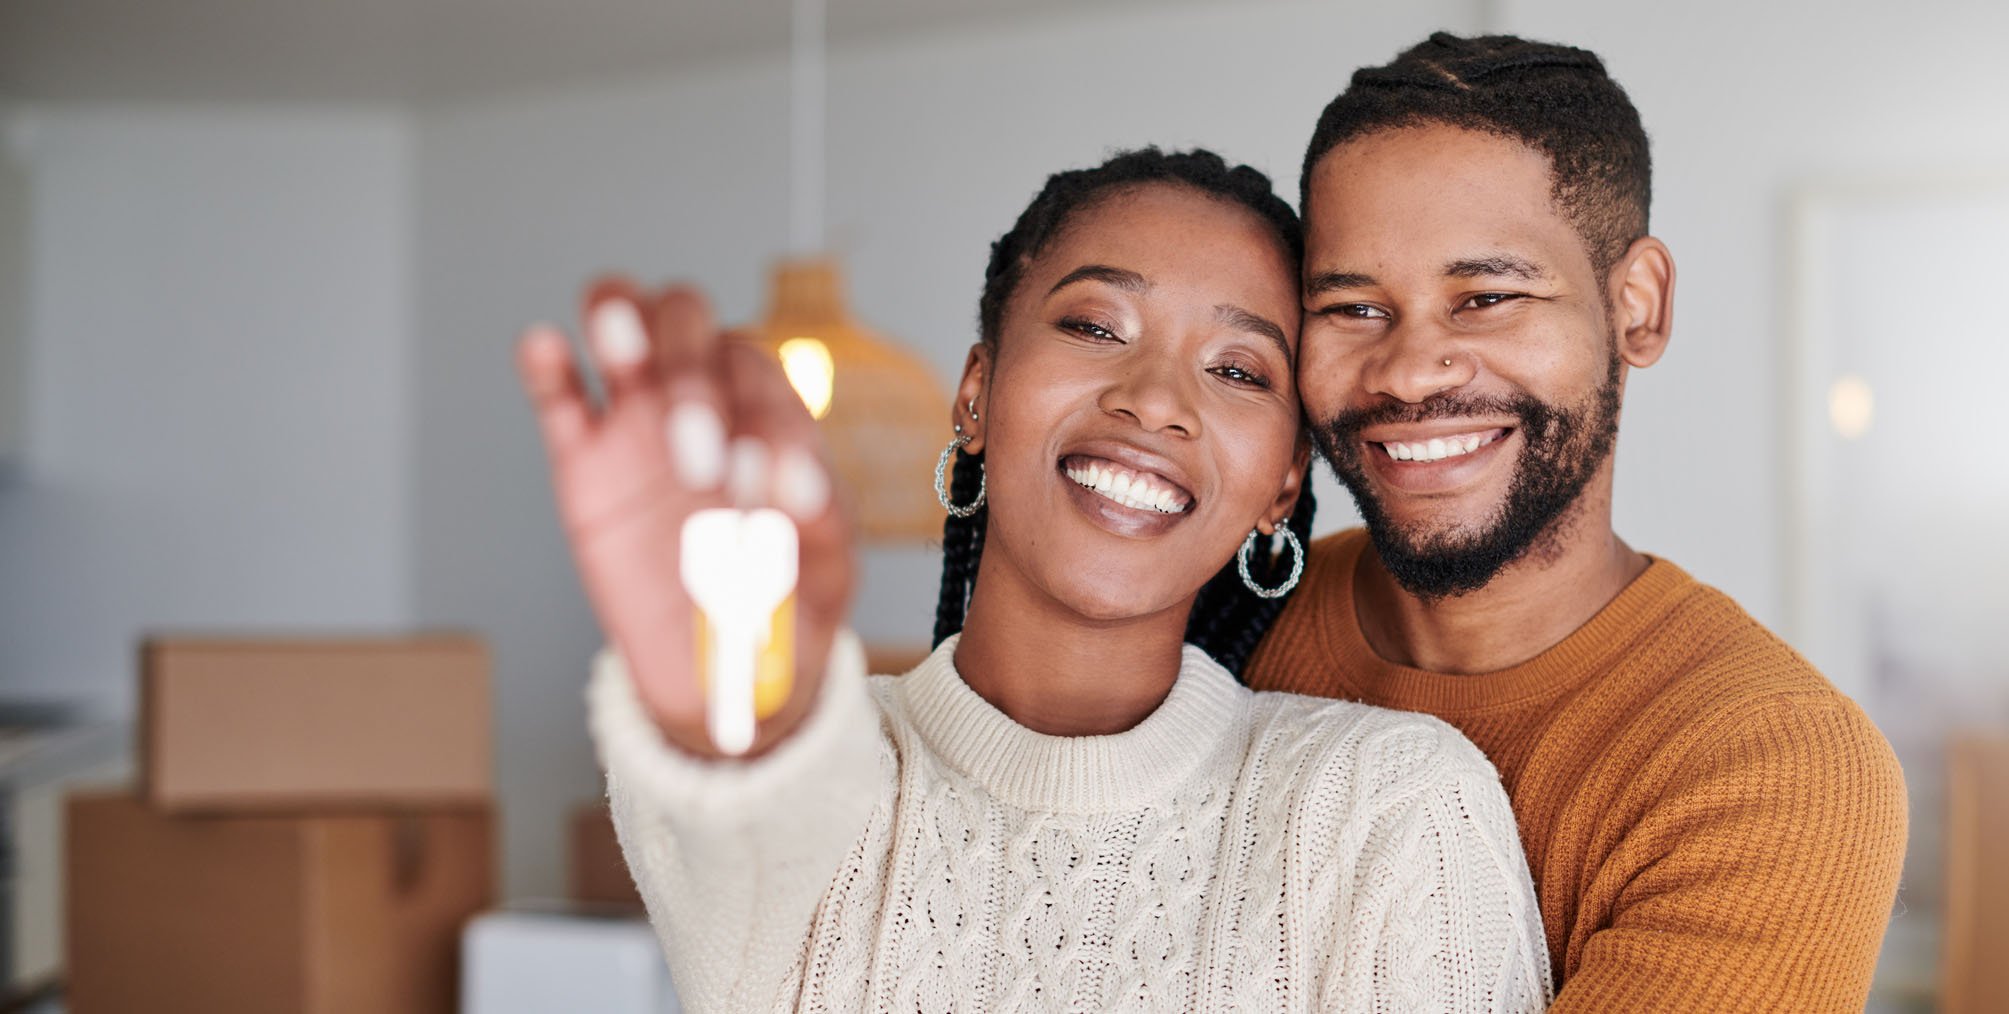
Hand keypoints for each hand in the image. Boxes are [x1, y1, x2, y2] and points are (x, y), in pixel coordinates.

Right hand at [516, 279, 854, 756]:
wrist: (727, 660)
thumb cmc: (788, 600)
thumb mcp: (827, 569)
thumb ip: (824, 524)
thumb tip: (800, 489)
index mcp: (767, 415)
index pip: (758, 375)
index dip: (761, 418)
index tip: (766, 489)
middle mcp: (704, 400)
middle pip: (687, 323)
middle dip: (691, 376)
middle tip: (698, 464)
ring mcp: (638, 420)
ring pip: (623, 325)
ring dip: (621, 323)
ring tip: (622, 351)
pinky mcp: (583, 458)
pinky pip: (557, 394)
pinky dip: (545, 364)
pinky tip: (546, 347)